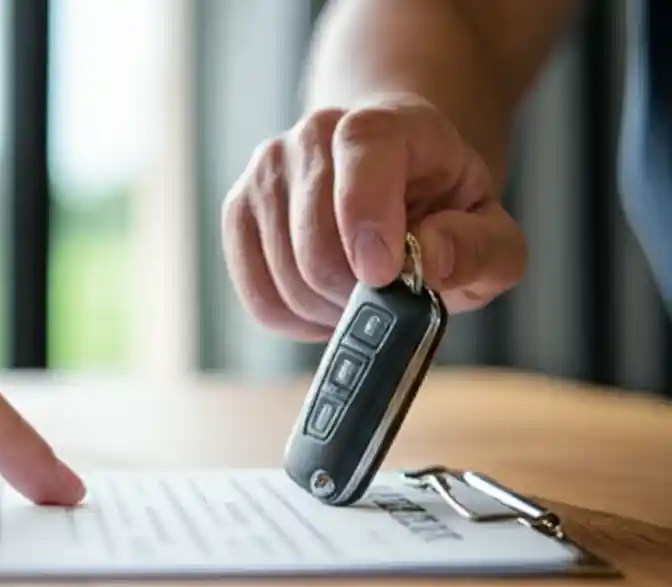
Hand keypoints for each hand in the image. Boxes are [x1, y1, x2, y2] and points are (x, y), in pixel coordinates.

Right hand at [219, 93, 525, 339]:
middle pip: (316, 241)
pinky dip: (294, 318)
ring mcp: (268, 169)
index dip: (366, 214)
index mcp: (390, 124)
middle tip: (387, 298)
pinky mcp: (238, 209)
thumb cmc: (441, 210)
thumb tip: (428, 260)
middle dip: (356, 293)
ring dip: (327, 310)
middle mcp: (316, 134)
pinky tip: (323, 302)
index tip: (382, 274)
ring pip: (285, 275)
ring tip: (358, 295)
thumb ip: (478, 248)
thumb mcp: (492, 233)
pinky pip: (257, 293)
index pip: (364, 149)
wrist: (392, 180)